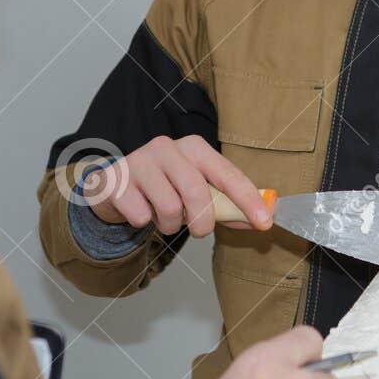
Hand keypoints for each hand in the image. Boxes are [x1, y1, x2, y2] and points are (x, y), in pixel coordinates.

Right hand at [82, 134, 270, 236]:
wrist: (114, 187)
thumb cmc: (164, 188)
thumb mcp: (196, 191)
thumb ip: (227, 205)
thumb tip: (262, 218)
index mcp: (193, 147)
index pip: (226, 173)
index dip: (247, 198)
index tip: (264, 221)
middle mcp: (167, 147)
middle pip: (197, 192)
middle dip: (203, 222)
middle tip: (198, 231)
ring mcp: (139, 161)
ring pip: (170, 208)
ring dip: (170, 225)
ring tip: (163, 217)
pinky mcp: (117, 180)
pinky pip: (141, 216)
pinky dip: (145, 223)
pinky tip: (140, 211)